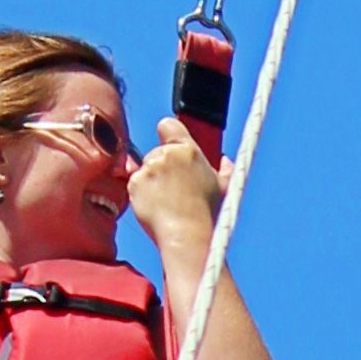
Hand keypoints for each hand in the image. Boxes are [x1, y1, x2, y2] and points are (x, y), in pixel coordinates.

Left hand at [127, 131, 220, 256]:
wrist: (186, 234)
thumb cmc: (208, 214)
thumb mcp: (225, 188)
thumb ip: (225, 170)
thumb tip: (226, 161)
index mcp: (188, 150)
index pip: (168, 124)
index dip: (168, 134)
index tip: (170, 147)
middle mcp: (166, 154)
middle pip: (157, 151)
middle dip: (162, 166)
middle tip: (175, 187)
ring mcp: (148, 168)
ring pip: (145, 168)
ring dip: (152, 180)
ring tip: (168, 201)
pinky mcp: (134, 183)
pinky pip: (135, 183)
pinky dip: (142, 193)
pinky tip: (157, 206)